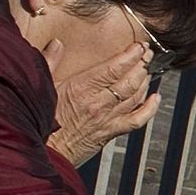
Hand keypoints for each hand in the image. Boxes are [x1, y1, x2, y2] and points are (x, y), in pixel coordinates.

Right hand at [45, 40, 160, 166]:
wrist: (44, 150)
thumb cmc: (39, 119)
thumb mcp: (41, 86)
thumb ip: (49, 62)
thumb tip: (57, 44)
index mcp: (81, 89)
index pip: (113, 69)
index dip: (130, 56)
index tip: (139, 46)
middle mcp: (98, 103)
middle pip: (129, 81)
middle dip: (142, 65)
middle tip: (148, 54)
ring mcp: (107, 119)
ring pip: (135, 97)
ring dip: (145, 81)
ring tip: (150, 69)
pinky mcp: (110, 132)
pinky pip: (137, 120)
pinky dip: (149, 109)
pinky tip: (155, 98)